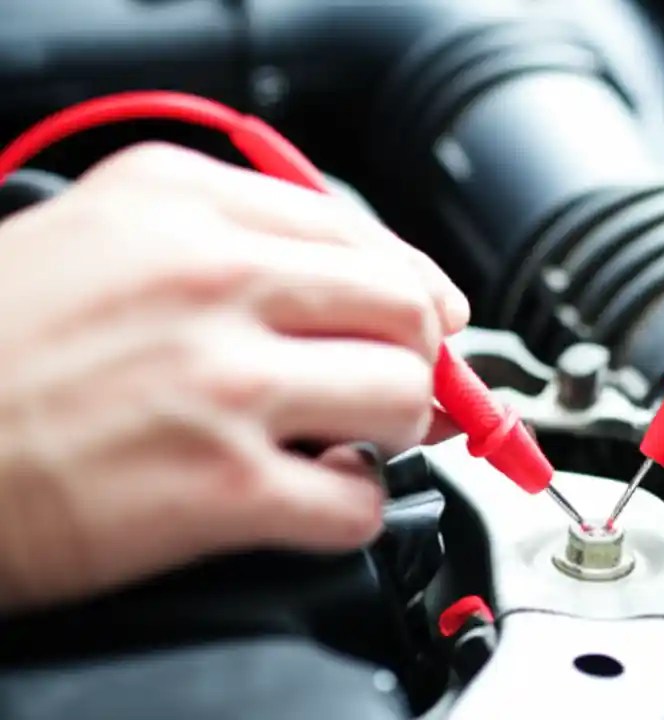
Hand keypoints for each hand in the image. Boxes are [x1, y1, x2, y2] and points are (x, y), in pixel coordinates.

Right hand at [0, 143, 468, 610]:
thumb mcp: (102, 239)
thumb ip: (233, 243)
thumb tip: (364, 285)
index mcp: (183, 206)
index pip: (368, 235)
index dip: (412, 289)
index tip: (421, 319)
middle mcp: (210, 280)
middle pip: (407, 310)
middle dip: (415, 356)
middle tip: (392, 384)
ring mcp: (219, 385)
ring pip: (403, 400)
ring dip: (391, 431)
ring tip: (342, 440)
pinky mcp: (218, 490)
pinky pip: (358, 503)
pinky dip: (352, 509)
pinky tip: (307, 498)